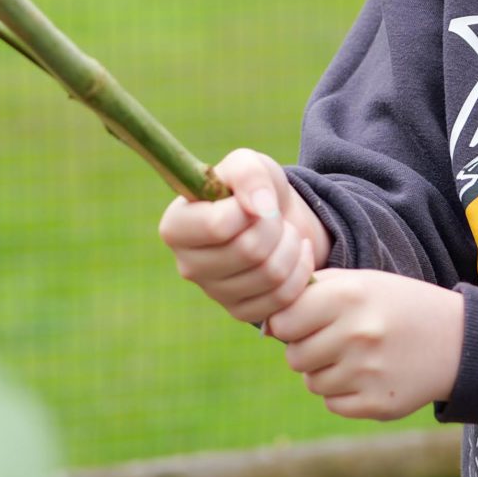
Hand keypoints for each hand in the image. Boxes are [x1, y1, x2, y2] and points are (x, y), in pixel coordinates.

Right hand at [158, 149, 329, 326]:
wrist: (275, 218)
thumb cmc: (253, 188)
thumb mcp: (249, 164)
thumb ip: (248, 174)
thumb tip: (257, 209)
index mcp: (176, 227)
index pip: (217, 226)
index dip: (249, 210)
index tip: (256, 200)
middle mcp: (187, 265)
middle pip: (249, 251)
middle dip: (276, 227)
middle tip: (276, 217)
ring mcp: (214, 293)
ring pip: (271, 274)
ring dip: (292, 246)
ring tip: (287, 233)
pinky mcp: (241, 312)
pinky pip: (284, 298)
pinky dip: (301, 270)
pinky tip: (297, 254)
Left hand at [264, 270, 463, 421]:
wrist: (458, 341)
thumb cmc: (399, 306)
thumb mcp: (363, 281)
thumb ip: (314, 291)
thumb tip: (267, 321)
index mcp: (349, 297)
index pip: (282, 321)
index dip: (288, 323)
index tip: (303, 321)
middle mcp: (357, 334)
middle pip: (294, 357)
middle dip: (306, 350)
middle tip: (334, 340)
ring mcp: (367, 373)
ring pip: (312, 383)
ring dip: (325, 372)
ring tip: (356, 356)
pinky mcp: (377, 404)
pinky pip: (333, 404)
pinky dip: (343, 394)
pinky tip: (368, 376)